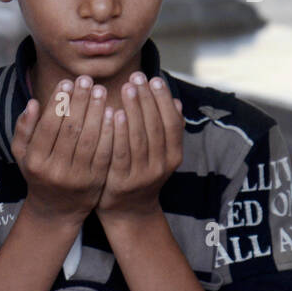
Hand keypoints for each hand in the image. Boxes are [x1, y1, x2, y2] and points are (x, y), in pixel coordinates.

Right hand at [11, 75, 114, 227]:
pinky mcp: (96, 180)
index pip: (48, 125)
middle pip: (70, 129)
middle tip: (87, 80)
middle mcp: (55, 170)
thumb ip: (24, 129)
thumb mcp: (22, 154)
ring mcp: (77, 177)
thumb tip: (33, 103)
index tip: (67, 82)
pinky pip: (104, 151)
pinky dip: (110, 131)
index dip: (58, 102)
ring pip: (89, 139)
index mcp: (35, 161)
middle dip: (80, 101)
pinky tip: (114, 112)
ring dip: (96, 112)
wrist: (57, 209)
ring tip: (101, 91)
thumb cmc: (38, 174)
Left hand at [97, 72, 183, 219]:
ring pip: (141, 137)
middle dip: (148, 98)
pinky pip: (122, 152)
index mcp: (173, 156)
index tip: (154, 78)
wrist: (128, 213)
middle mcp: (162, 164)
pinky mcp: (123, 181)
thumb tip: (177, 101)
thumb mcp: (158, 154)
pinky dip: (120, 132)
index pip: (172, 122)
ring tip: (127, 88)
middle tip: (138, 77)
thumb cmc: (139, 174)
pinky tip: (114, 113)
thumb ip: (165, 131)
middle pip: (156, 126)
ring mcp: (143, 174)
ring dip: (135, 110)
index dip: (164, 100)